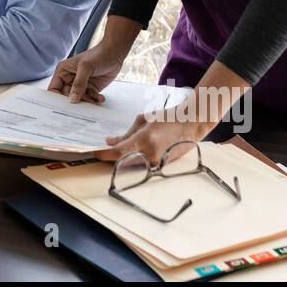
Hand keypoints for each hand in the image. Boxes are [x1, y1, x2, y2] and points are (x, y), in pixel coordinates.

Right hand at [48, 40, 125, 103]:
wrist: (115, 53)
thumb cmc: (99, 54)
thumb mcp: (86, 67)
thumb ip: (78, 84)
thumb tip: (72, 99)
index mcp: (63, 72)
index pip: (54, 89)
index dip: (56, 99)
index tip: (63, 107)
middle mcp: (70, 79)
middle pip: (67, 97)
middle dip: (76, 101)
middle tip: (84, 104)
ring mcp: (80, 85)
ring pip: (79, 100)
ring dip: (88, 101)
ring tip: (96, 98)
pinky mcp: (90, 89)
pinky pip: (89, 99)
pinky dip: (94, 100)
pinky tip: (100, 97)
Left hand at [96, 107, 214, 164]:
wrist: (191, 125)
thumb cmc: (167, 118)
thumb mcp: (143, 120)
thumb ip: (126, 133)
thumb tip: (110, 142)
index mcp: (145, 139)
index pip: (118, 152)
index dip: (104, 154)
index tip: (95, 153)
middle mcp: (151, 154)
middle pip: (122, 161)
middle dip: (111, 157)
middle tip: (103, 150)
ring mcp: (157, 163)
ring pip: (131, 165)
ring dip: (122, 159)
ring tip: (117, 150)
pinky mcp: (161, 167)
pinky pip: (142, 166)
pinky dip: (133, 161)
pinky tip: (132, 153)